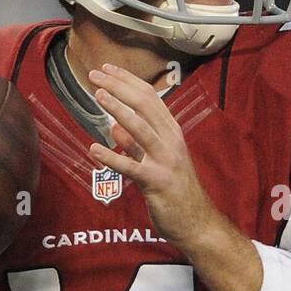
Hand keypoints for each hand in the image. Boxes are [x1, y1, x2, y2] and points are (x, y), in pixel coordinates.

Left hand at [86, 64, 217, 249]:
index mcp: (171, 132)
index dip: (127, 80)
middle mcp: (171, 141)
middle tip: (95, 74)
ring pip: (140, 128)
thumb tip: (114, 127)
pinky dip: (112, 157)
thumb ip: (135, 145)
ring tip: (97, 95)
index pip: (149, 97)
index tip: (107, 68)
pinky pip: (132, 167)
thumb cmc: (175, 191)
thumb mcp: (155, 161)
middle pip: (144, 105)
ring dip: (117, 109)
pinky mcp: (157, 182)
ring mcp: (165, 160)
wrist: (196, 222)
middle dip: (118, 87)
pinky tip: (93, 149)